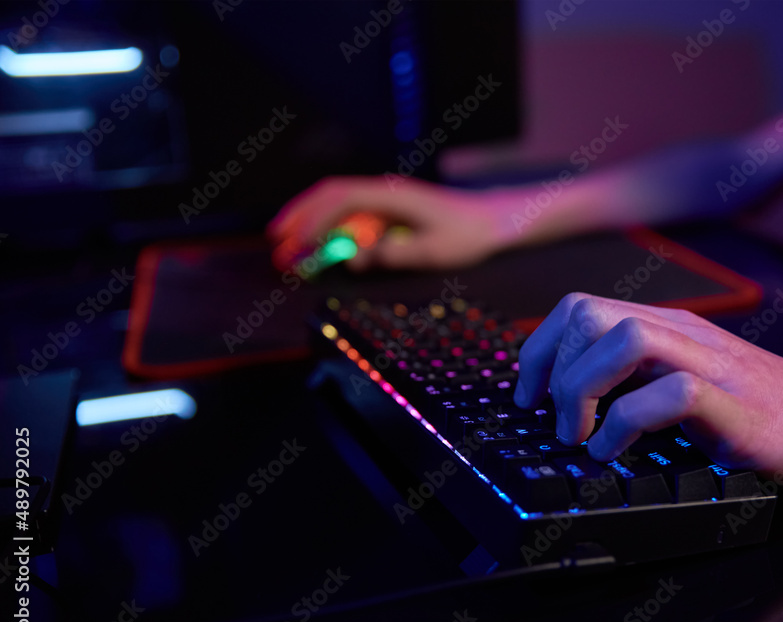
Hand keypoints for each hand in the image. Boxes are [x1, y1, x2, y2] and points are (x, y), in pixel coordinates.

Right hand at [267, 176, 507, 270]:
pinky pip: (352, 214)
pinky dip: (330, 226)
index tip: (294, 242)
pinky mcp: (391, 211)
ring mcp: (387, 199)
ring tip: (288, 241)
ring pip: (338, 202)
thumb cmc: (470, 235)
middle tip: (276, 241)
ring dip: (311, 219)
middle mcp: (385, 191)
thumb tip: (355, 259)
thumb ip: (394, 255)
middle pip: (330, 195)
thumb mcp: (435, 252)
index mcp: (392, 195)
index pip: (340, 200)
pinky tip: (322, 244)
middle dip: (300, 216)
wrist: (496, 221)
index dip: (313, 220)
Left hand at [512, 293, 782, 499]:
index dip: (539, 350)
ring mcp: (713, 365)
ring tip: (578, 437)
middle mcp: (685, 335)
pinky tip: (615, 453)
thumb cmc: (771, 415)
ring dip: (580, 392)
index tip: (527, 397)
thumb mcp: (695, 384)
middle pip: (588, 313)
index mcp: (670, 328)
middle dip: (549, 368)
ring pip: (623, 341)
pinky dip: (624, 426)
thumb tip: (573, 405)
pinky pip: (668, 395)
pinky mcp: (737, 405)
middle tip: (550, 420)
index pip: (580, 308)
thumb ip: (643, 381)